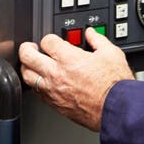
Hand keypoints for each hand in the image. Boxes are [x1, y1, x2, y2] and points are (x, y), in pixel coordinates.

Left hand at [18, 28, 133, 130]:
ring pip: (27, 76)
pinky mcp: (55, 105)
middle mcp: (56, 74)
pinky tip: (42, 83)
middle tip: (30, 47)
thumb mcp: (111, 53)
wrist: (117, 110)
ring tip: (31, 64)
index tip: (53, 41)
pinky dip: (36, 85)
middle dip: (26, 48)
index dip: (49, 38)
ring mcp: (53, 90)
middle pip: (28, 56)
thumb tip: (91, 34)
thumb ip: (98, 40)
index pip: (47, 41)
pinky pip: (37, 93)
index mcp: (68, 58)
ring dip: (27, 68)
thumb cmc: (115, 85)